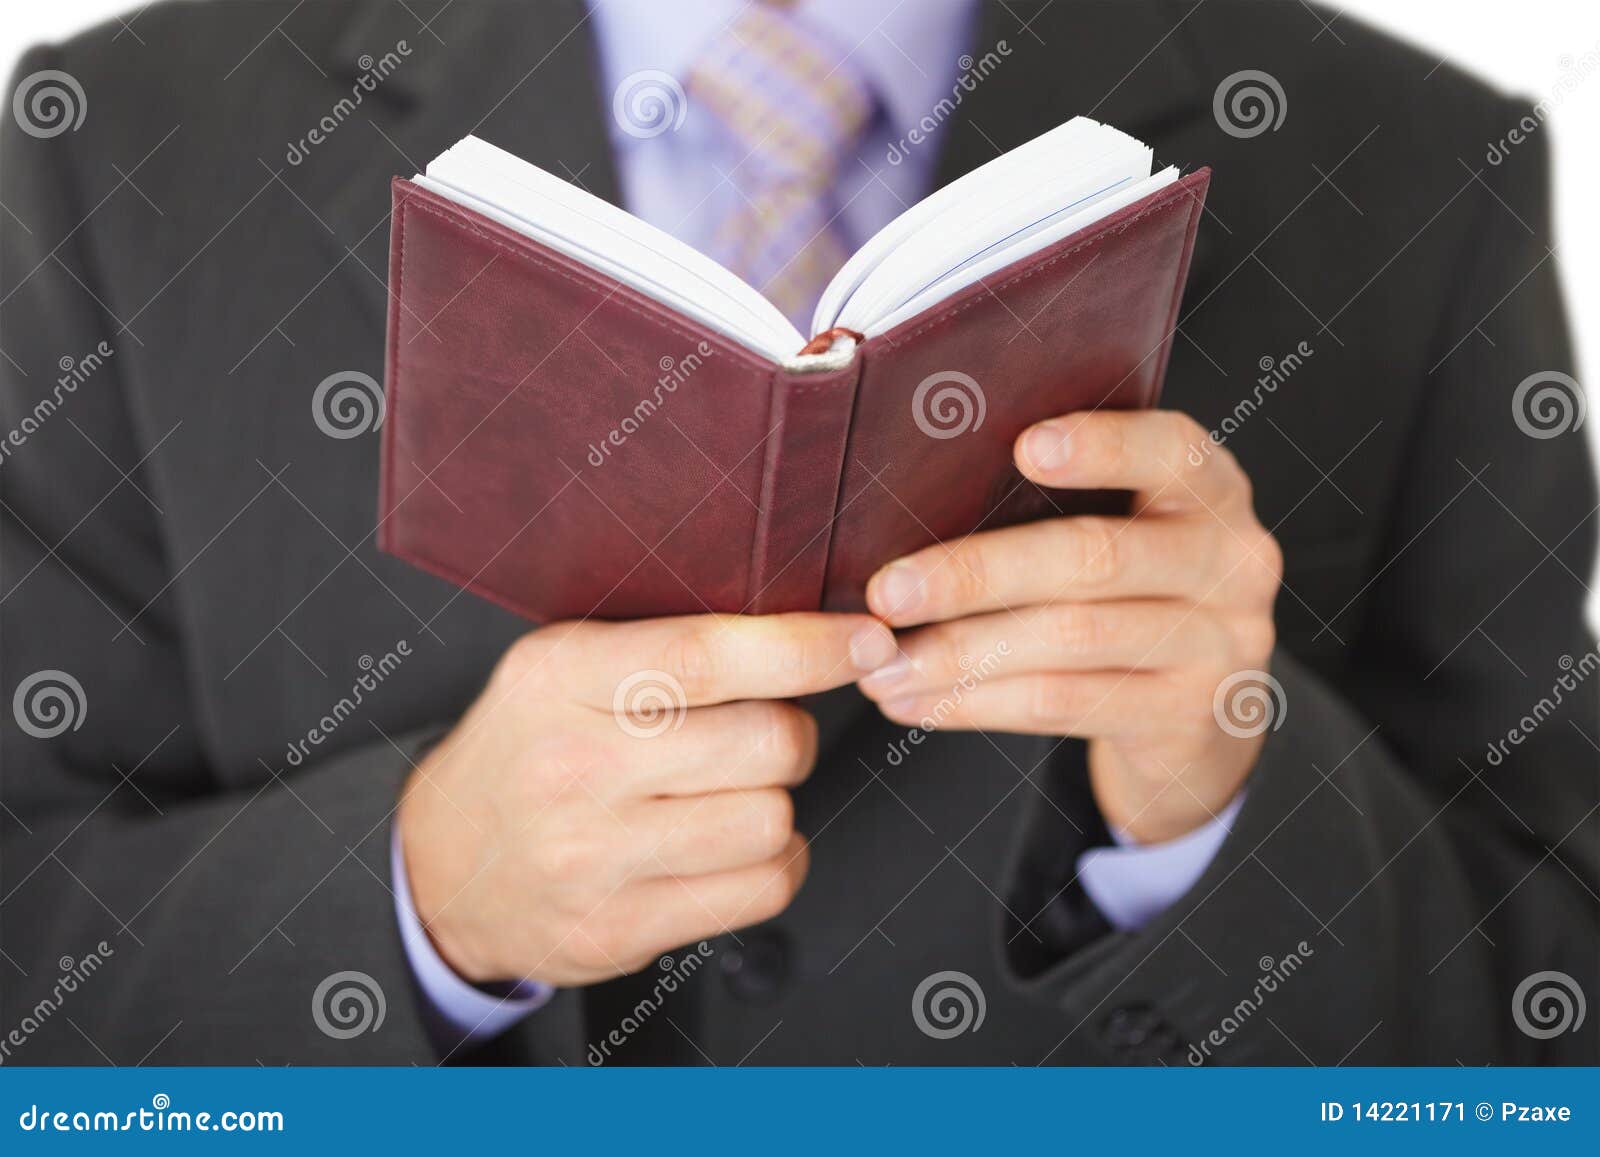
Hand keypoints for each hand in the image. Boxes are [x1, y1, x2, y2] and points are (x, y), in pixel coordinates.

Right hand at [398, 612, 898, 984]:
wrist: (443, 867)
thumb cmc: (528, 750)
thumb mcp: (563, 668)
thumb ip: (662, 645)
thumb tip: (805, 629)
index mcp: (559, 678)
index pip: (705, 656)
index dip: (804, 647)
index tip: (864, 641)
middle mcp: (573, 767)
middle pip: (764, 742)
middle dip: (790, 733)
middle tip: (759, 734)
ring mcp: (593, 857)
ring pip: (771, 819)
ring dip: (777, 802)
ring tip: (735, 792)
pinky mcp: (619, 929)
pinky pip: (760, 889)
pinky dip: (773, 863)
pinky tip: (733, 846)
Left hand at [857, 410, 1282, 843]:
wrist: (1197, 711)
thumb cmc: (1126, 590)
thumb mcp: (1121, 528)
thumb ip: (1053, 502)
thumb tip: (909, 493)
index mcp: (1209, 490)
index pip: (1171, 451)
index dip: (1103, 446)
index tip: (1025, 447)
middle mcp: (1231, 561)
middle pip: (1095, 557)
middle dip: (977, 574)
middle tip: (889, 592)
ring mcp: (1219, 644)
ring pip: (1072, 639)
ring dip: (961, 654)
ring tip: (883, 664)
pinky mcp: (1187, 715)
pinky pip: (1066, 705)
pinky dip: (977, 704)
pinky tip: (916, 701)